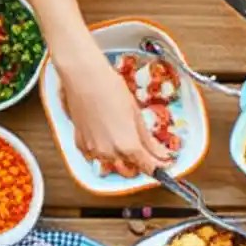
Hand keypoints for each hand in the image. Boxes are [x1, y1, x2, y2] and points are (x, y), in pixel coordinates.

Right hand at [61, 54, 170, 175]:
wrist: (83, 76)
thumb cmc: (112, 90)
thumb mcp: (137, 115)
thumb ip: (149, 140)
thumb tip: (163, 155)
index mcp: (127, 146)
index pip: (148, 167)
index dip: (160, 168)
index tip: (166, 163)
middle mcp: (109, 153)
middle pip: (130, 169)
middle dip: (141, 164)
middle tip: (148, 153)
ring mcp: (92, 150)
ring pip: (112, 165)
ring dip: (123, 161)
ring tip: (129, 144)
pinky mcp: (79, 143)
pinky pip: (95, 157)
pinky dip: (105, 154)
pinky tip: (110, 142)